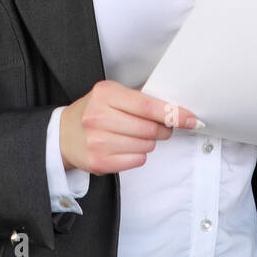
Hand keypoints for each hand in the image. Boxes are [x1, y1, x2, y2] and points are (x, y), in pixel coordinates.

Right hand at [59, 79, 202, 174]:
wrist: (63, 134)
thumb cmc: (94, 112)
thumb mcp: (112, 95)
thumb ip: (141, 101)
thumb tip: (177, 113)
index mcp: (105, 94)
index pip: (149, 106)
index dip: (174, 114)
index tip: (192, 119)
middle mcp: (99, 117)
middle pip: (150, 128)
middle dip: (162, 129)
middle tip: (159, 127)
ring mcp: (97, 141)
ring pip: (146, 146)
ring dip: (148, 142)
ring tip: (133, 136)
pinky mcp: (99, 162)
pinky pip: (137, 160)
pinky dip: (138, 154)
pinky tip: (125, 147)